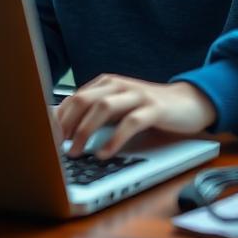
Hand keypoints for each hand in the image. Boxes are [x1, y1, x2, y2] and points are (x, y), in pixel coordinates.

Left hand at [57, 74, 216, 158]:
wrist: (189, 102)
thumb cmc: (149, 108)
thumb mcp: (120, 108)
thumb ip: (97, 114)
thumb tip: (64, 131)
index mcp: (107, 83)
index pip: (74, 97)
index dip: (58, 118)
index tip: (47, 138)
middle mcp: (120, 85)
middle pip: (84, 99)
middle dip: (67, 124)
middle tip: (57, 146)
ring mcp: (138, 95)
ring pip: (104, 107)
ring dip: (86, 131)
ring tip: (77, 151)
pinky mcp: (155, 109)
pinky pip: (131, 122)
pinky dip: (115, 139)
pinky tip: (105, 153)